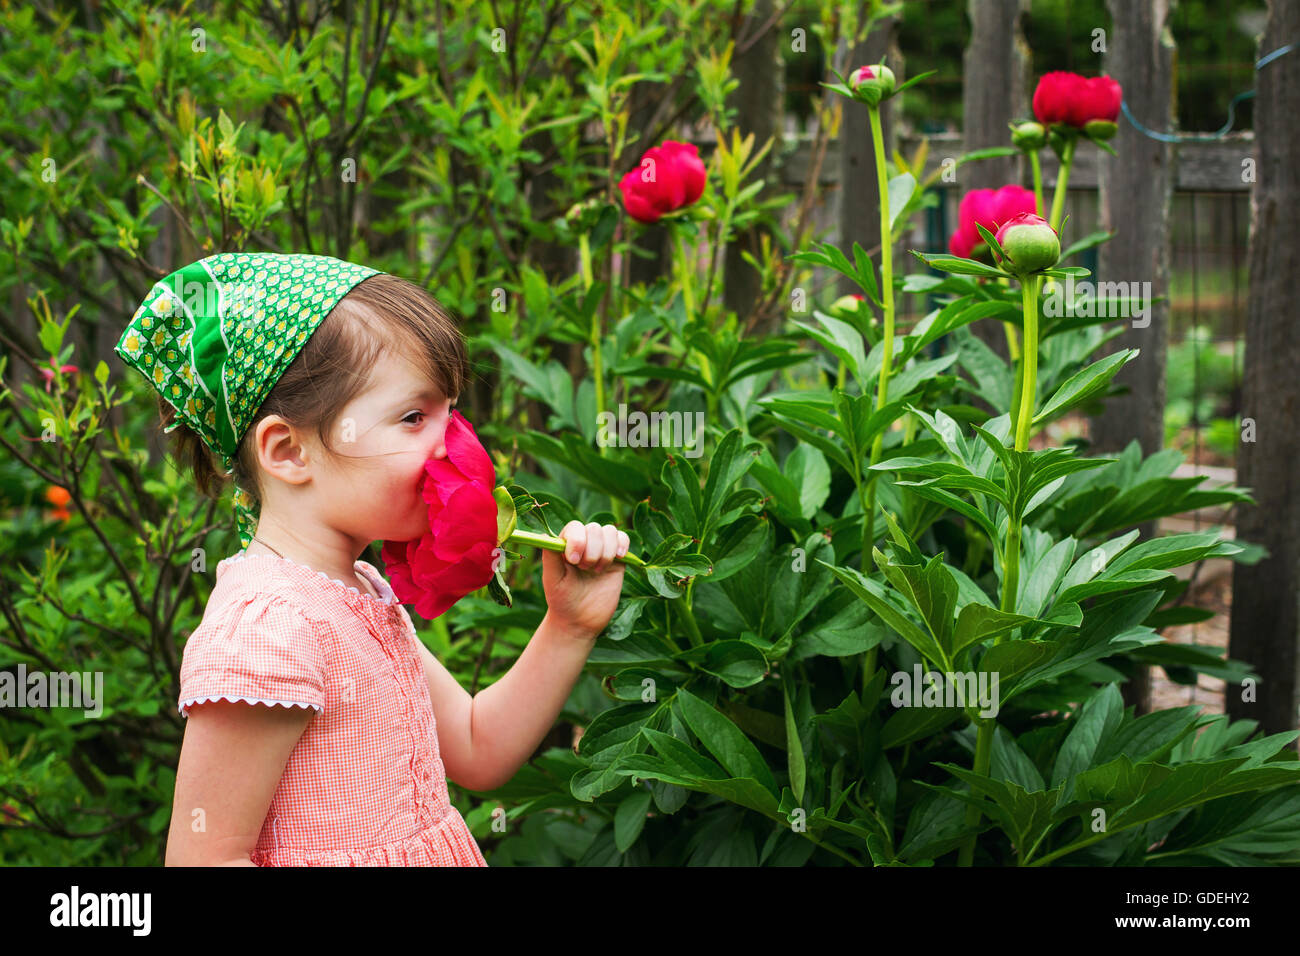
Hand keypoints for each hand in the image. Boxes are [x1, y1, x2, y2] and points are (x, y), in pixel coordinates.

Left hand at [541, 521, 629, 639]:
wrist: (580, 621)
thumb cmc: (562, 600)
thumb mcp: (552, 579)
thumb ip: (550, 556)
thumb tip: (543, 535)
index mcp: (566, 545)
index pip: (575, 527)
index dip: (578, 540)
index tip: (574, 561)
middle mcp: (584, 544)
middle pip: (594, 528)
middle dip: (592, 550)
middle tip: (585, 570)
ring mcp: (601, 550)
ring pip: (610, 532)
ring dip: (605, 551)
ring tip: (597, 571)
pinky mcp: (617, 560)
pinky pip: (624, 539)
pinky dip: (623, 544)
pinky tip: (617, 559)